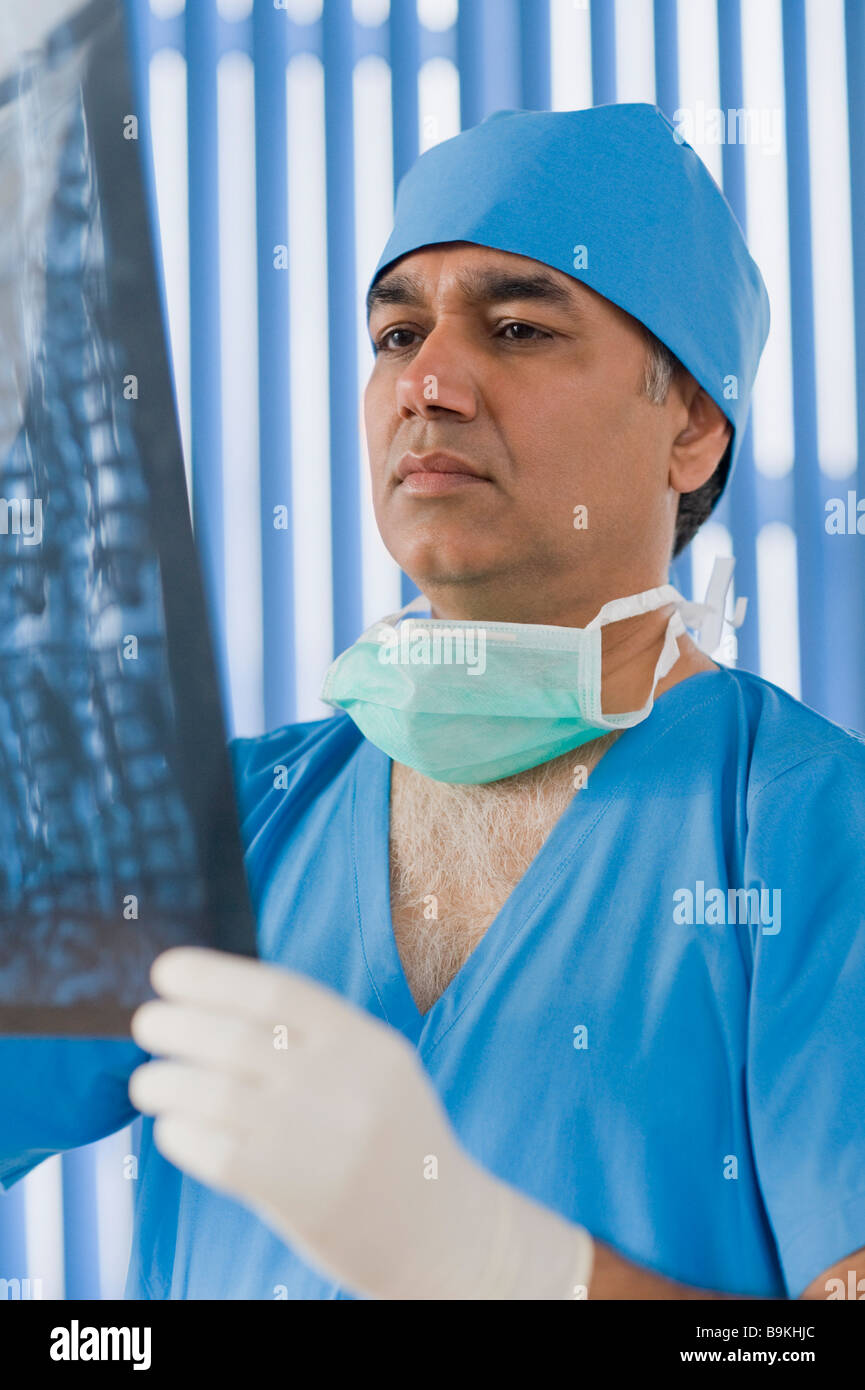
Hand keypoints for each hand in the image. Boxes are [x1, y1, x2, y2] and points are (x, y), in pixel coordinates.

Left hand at [129, 946, 592, 1299]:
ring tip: (148, 1081)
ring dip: (163, 1080)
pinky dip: (178, 1133)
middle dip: (174, 1023)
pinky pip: (213, 1150)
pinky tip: (172, 1127)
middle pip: (233, 1037)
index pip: (275, 991)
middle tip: (147, 1023)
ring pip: (212, 1092)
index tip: (167, 971)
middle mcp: (341, 1081)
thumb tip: (219, 1000)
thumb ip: (315, 1034)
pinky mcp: (295, 1191)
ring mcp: (318, 1138)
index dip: (211, 975)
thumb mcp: (378, 1066)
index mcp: (364, 1041)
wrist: (441, 1231)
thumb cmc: (395, 1141)